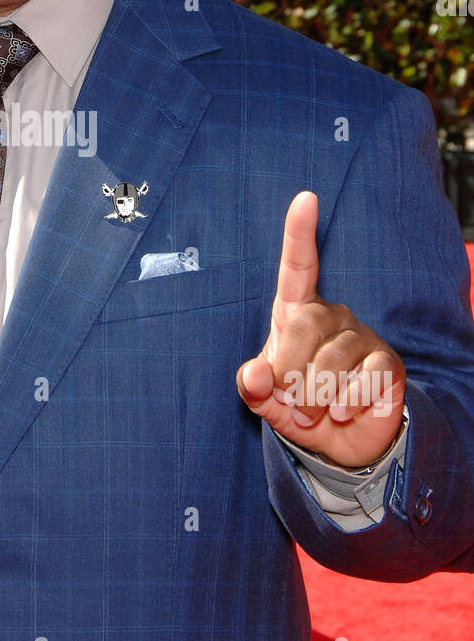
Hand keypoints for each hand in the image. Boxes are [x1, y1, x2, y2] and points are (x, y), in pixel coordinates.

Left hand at [236, 191, 405, 467]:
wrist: (339, 442)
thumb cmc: (297, 406)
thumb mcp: (265, 399)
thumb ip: (252, 386)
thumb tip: (256, 375)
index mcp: (297, 312)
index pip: (298, 265)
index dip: (300, 232)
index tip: (305, 198)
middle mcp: (332, 315)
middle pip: (305, 324)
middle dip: (288, 371)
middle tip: (288, 400)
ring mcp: (362, 336)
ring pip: (331, 358)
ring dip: (314, 396)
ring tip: (312, 412)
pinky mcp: (387, 363)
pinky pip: (362, 378)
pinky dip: (344, 404)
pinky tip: (342, 412)